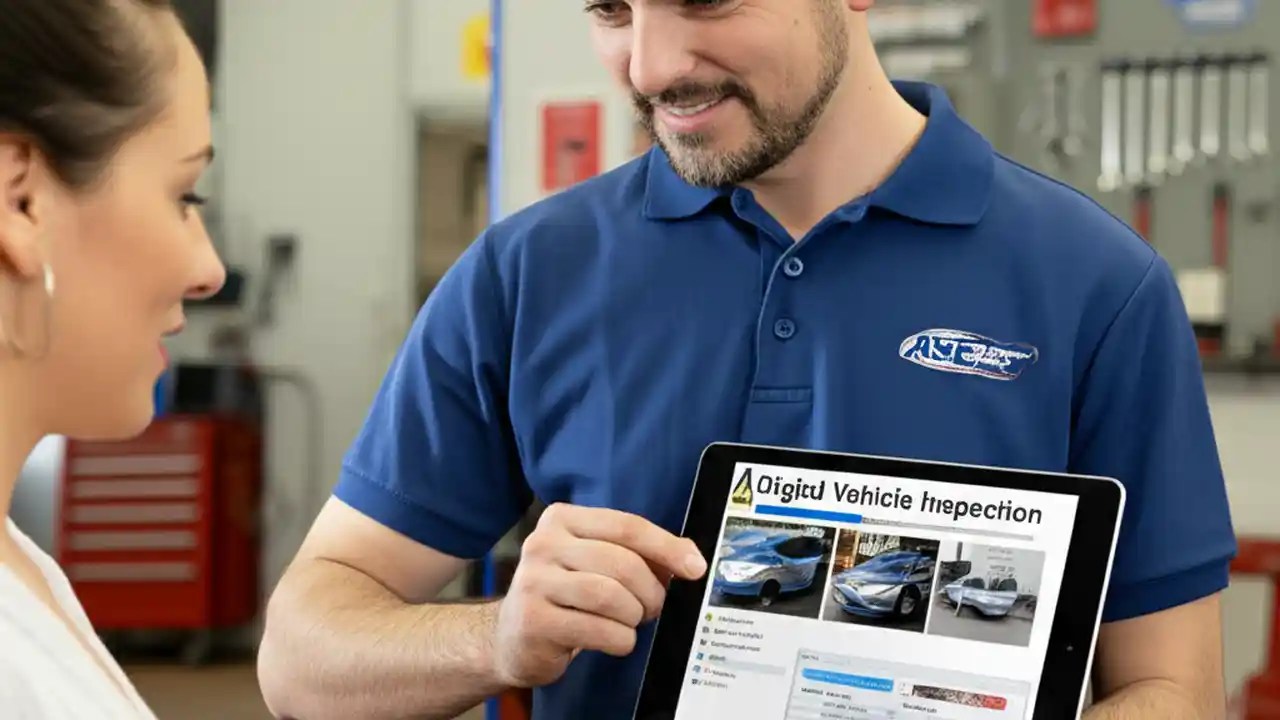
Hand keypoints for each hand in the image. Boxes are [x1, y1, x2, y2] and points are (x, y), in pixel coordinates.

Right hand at [492, 503, 707, 687]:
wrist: (511, 636)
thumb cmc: (565, 595)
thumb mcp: (595, 563)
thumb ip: (638, 554)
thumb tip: (690, 558)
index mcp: (561, 519)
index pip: (626, 526)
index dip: (667, 547)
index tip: (695, 567)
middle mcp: (542, 544)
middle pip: (621, 563)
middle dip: (650, 591)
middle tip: (653, 607)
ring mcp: (534, 582)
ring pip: (610, 596)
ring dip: (633, 616)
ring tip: (629, 623)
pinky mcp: (534, 621)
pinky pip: (598, 630)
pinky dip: (620, 640)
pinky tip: (613, 640)